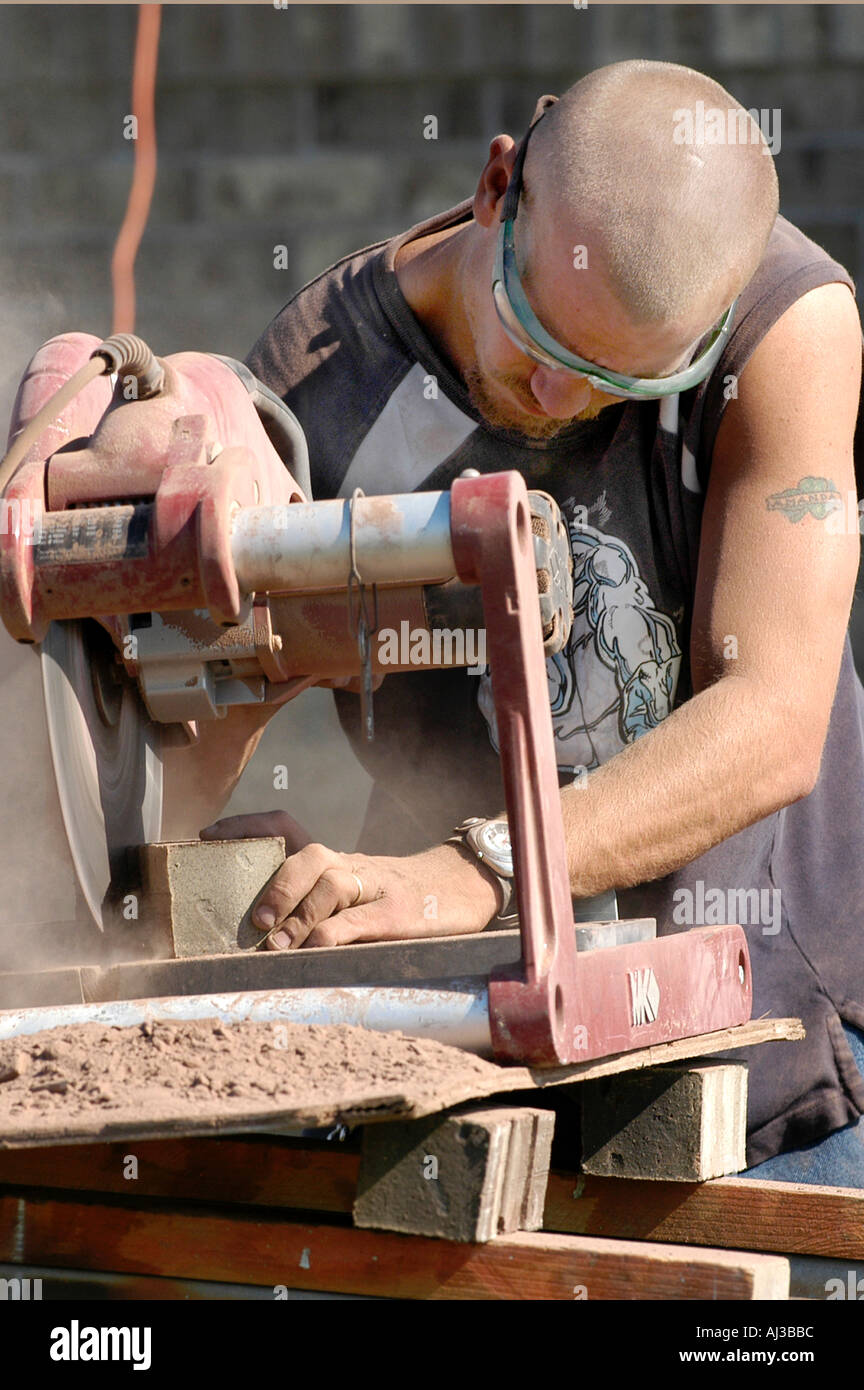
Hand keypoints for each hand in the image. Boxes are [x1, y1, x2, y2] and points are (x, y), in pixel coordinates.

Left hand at [201, 814, 499, 948]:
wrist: (465, 890)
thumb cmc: (400, 898)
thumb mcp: (358, 889)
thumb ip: (318, 900)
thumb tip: (261, 931)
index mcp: (337, 860)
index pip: (287, 826)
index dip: (247, 826)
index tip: (208, 835)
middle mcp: (354, 866)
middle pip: (310, 854)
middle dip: (276, 883)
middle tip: (256, 920)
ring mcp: (377, 887)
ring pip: (333, 884)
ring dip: (299, 913)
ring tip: (276, 944)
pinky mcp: (398, 915)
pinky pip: (360, 921)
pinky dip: (334, 936)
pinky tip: (315, 952)